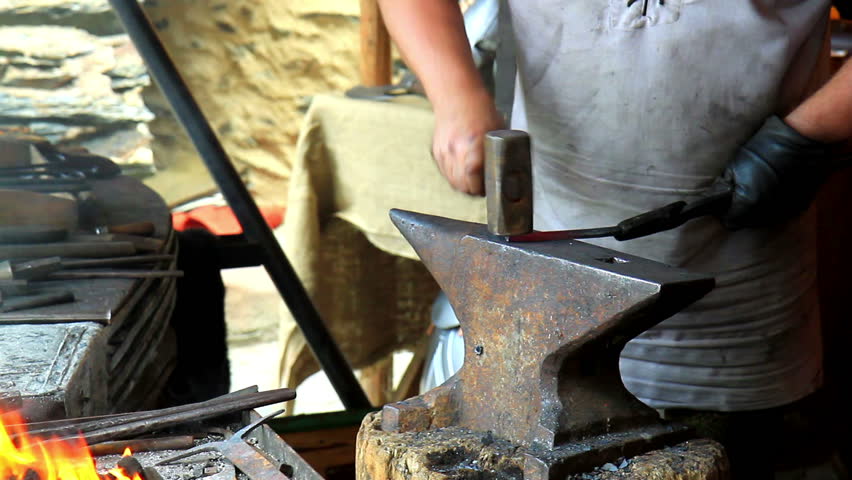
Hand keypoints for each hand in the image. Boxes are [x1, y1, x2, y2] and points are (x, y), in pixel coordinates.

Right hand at [431, 90, 504, 195]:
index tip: (490, 189)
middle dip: (473, 190)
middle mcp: (457, 154)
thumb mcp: (498, 131)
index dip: (483, 190)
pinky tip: (462, 171)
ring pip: (453, 182)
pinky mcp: (437, 152)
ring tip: (473, 182)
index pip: (475, 184)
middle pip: (463, 186)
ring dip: (463, 185)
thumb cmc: (481, 111)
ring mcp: (445, 153)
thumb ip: (499, 152)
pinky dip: (454, 175)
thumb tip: (508, 168)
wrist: (457, 96)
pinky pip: (445, 172)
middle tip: (482, 188)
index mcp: (474, 150)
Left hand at [718, 116, 845, 228]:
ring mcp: (786, 211)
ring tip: (759, 190)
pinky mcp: (800, 206)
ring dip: (758, 210)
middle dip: (741, 212)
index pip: (729, 222)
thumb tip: (715, 199)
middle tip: (741, 193)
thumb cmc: (765, 148)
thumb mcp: (735, 165)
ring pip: (764, 221)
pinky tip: (775, 190)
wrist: (801, 139)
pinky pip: (780, 214)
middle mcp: (767, 213)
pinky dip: (774, 206)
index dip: (725, 212)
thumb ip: (722, 187)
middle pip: (746, 223)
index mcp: (748, 204)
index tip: (725, 202)